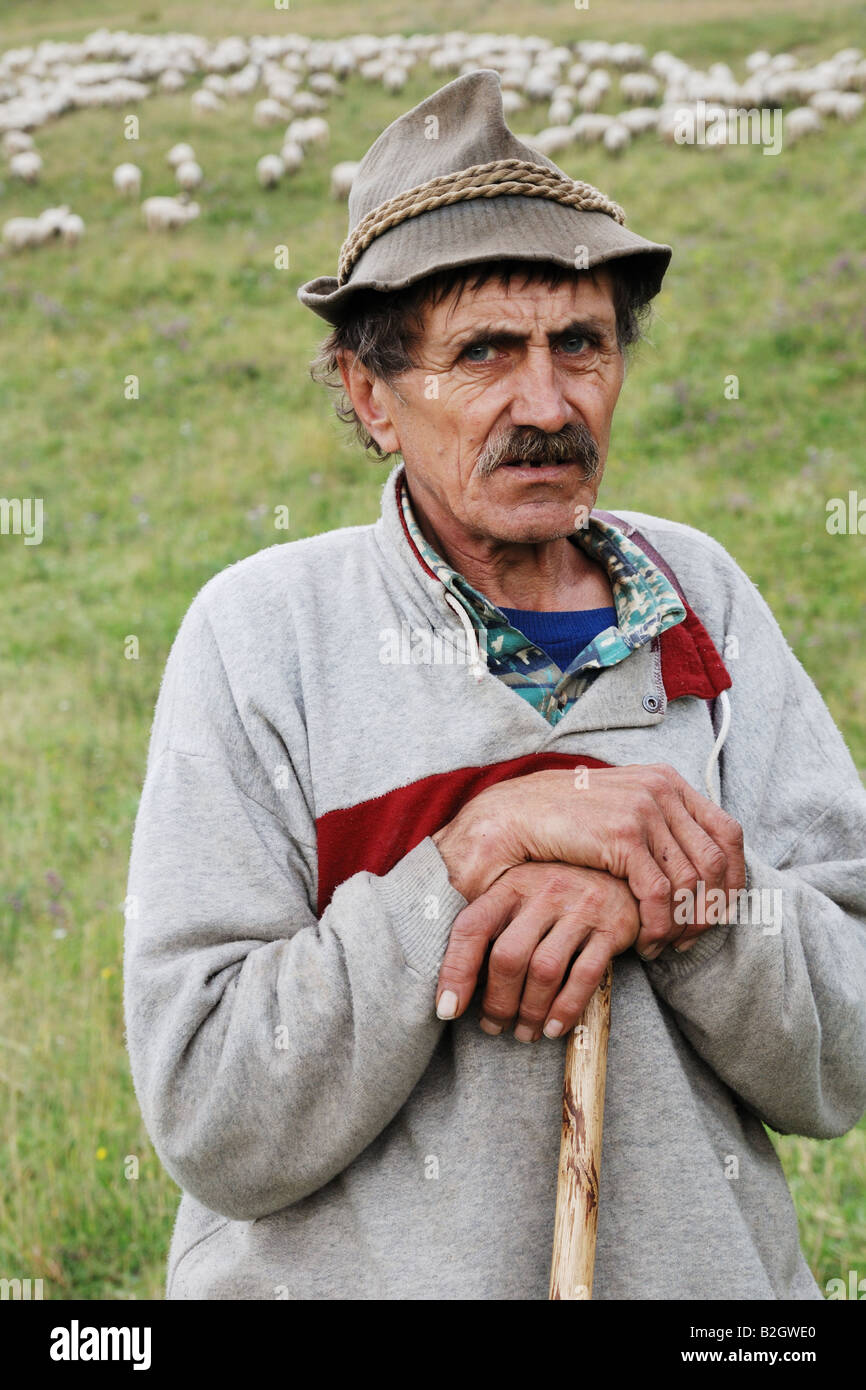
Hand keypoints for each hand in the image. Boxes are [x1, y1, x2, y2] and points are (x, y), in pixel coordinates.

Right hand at [432, 763, 744, 955]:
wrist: (507, 816)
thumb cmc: (558, 823)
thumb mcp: (618, 813)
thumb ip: (657, 829)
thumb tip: (697, 865)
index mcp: (665, 781)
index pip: (727, 834)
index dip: (732, 881)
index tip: (718, 914)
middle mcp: (661, 789)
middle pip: (718, 861)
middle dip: (712, 910)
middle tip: (691, 941)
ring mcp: (644, 810)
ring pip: (695, 882)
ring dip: (686, 925)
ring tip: (665, 946)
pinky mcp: (622, 835)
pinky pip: (662, 893)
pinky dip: (660, 926)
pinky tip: (645, 943)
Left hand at [435, 862, 638, 1039]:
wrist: (622, 874)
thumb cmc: (559, 896)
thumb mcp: (522, 897)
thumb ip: (494, 930)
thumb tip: (460, 987)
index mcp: (511, 884)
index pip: (472, 927)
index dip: (455, 971)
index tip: (447, 1009)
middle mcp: (543, 891)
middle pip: (508, 956)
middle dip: (497, 1002)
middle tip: (494, 1026)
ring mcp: (579, 907)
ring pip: (544, 970)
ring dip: (530, 1011)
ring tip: (524, 1032)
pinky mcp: (612, 927)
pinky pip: (585, 976)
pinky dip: (566, 1008)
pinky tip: (555, 1028)